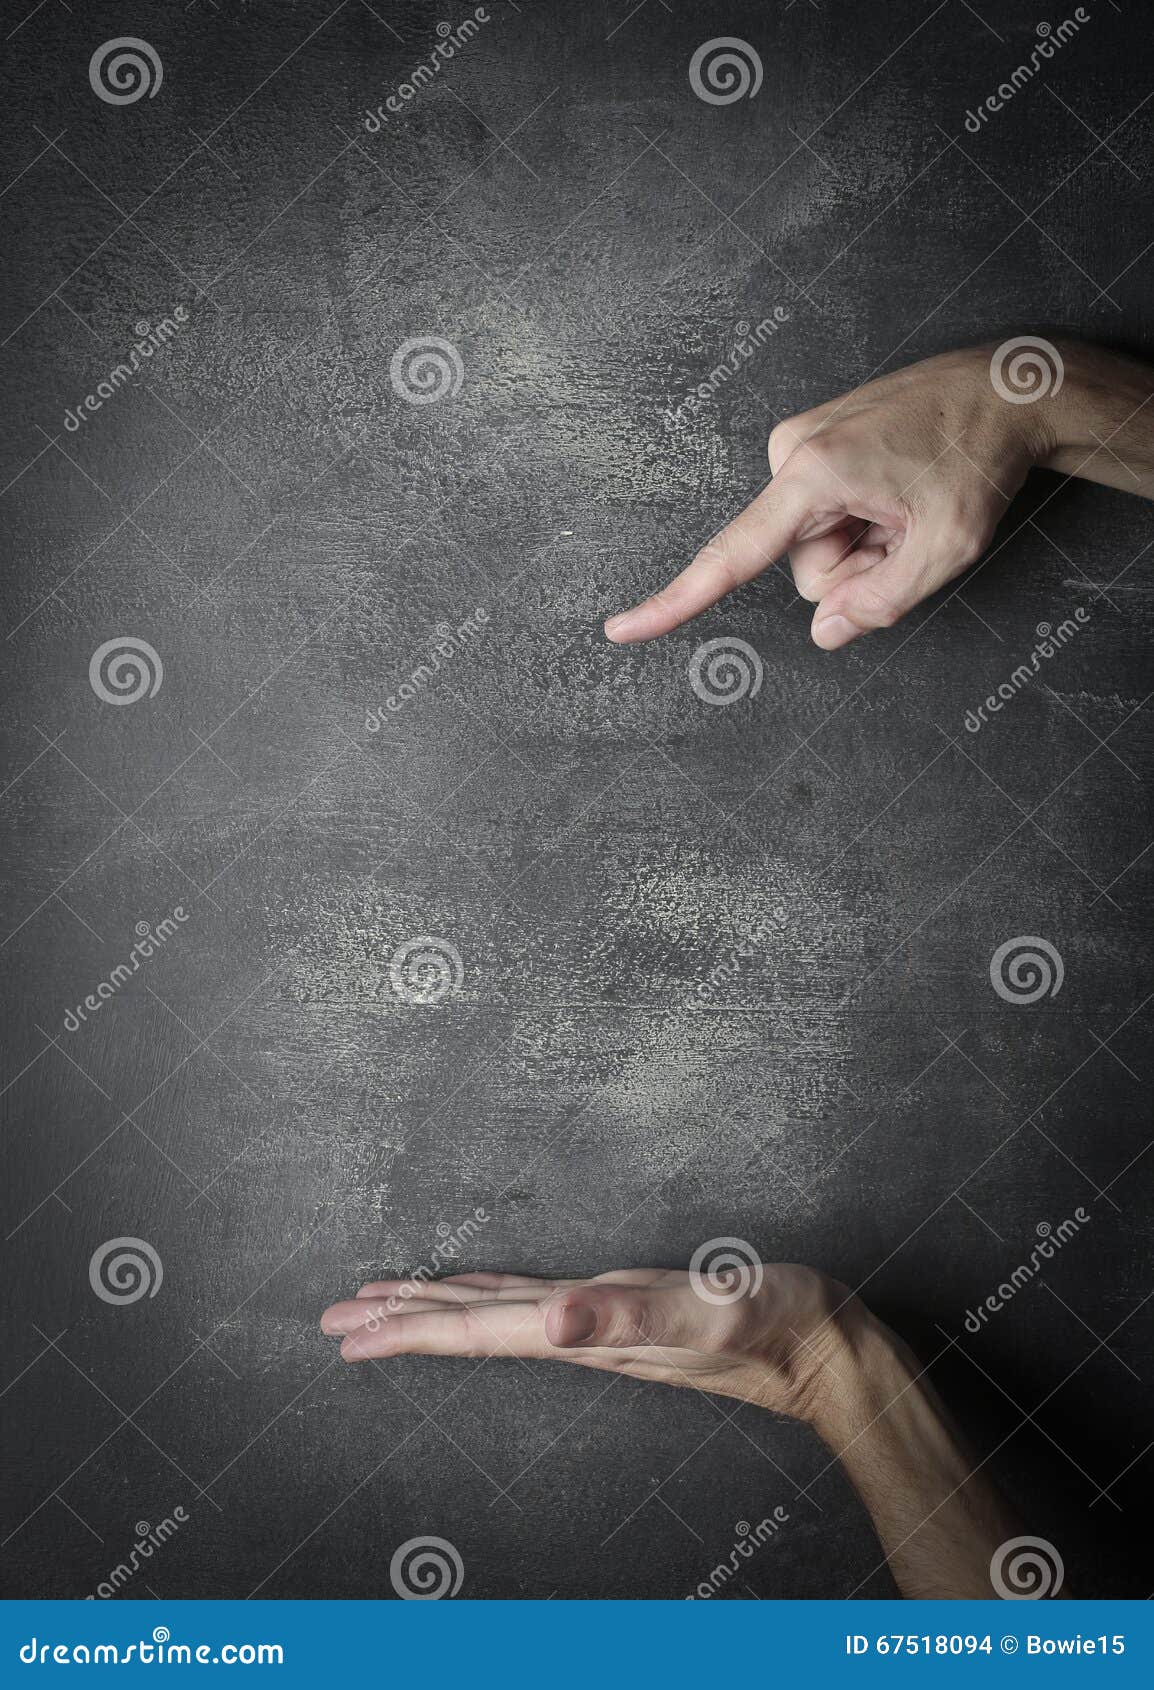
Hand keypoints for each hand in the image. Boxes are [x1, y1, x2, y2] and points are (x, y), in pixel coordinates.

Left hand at [320, 1263, 854, 1419]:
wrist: (829, 1356)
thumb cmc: (777, 1325)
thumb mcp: (707, 1310)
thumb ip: (630, 1316)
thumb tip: (551, 1321)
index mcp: (587, 1331)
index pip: (478, 1331)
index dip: (410, 1329)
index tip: (347, 1332)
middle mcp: (583, 1332)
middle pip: (472, 1329)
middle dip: (401, 1324)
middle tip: (334, 1322)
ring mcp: (603, 1326)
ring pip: (498, 1318)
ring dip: (439, 1313)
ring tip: (387, 1309)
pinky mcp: (628, 1312)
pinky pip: (537, 1304)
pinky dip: (496, 1296)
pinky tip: (486, 1293)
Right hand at [604, 339, 1137, 651]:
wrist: (1005, 388)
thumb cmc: (979, 459)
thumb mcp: (945, 550)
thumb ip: (878, 603)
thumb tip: (824, 632)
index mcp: (814, 475)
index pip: (732, 558)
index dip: (674, 602)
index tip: (621, 629)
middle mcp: (792, 452)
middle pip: (799, 566)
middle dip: (852, 568)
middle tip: (908, 530)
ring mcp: (800, 443)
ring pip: (812, 544)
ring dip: (862, 542)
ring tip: (907, 505)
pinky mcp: (813, 441)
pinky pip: (821, 513)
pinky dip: (860, 518)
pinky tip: (896, 491)